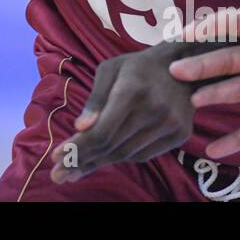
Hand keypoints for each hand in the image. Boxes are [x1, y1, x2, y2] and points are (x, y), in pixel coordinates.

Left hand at [49, 45, 193, 183]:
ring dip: (98, 163)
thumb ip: (94, 99)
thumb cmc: (137, 67)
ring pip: (127, 154)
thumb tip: (80, 128)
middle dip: (81, 161)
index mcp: (132, 90)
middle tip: (58, 174)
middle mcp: (154, 109)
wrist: (183, 65)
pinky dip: (121, 158)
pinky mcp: (180, 134)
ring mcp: (170, 124)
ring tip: (74, 171)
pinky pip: (144, 155)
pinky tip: (103, 159)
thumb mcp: (110, 70)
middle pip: (112, 146)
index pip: (102, 130)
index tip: (56, 157)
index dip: (78, 147)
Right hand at [167, 1, 239, 158]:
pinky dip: (238, 138)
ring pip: (236, 90)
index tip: (188, 32)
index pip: (237, 26)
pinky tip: (216, 150)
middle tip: (176, 71)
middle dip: (202, 65)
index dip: (213, 27)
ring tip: (191, 104)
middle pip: (228, 61)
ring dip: (214, 96)